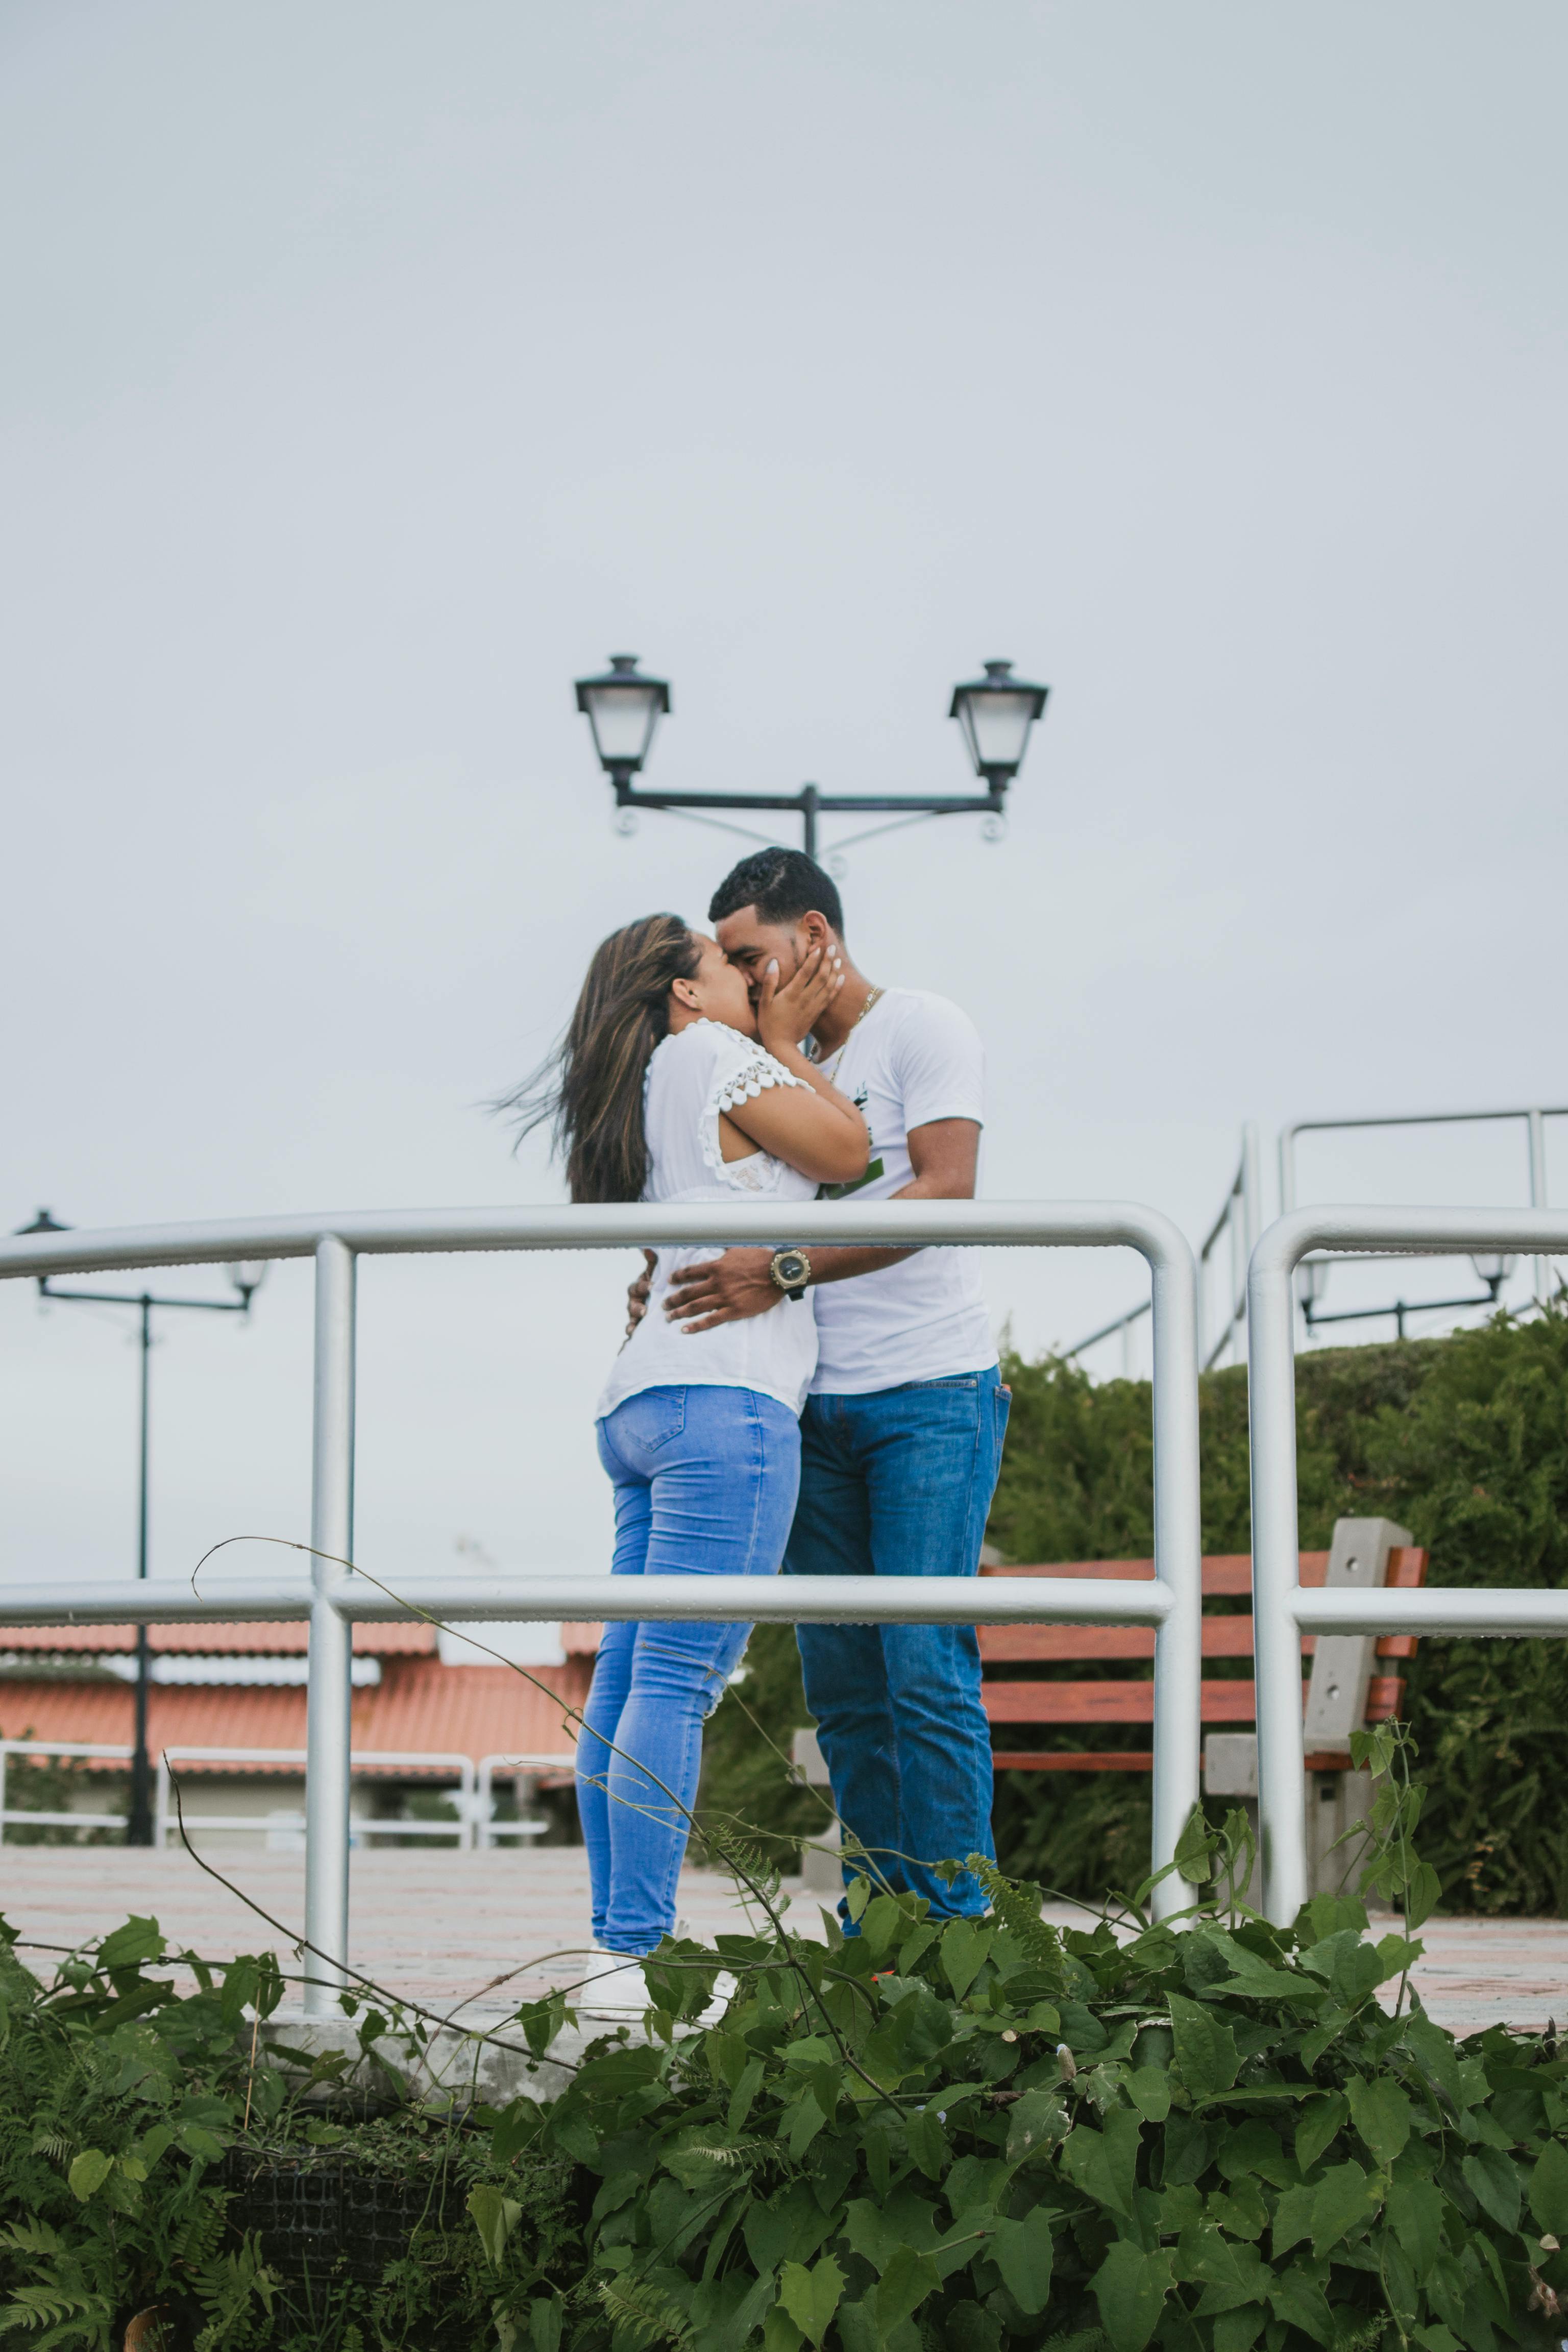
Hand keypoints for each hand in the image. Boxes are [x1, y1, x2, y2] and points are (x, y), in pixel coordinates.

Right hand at [624, 1249, 655, 1339]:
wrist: (661, 1295)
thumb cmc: (658, 1281)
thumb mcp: (656, 1271)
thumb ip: (653, 1261)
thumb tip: (648, 1247)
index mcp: (639, 1287)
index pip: (638, 1287)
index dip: (643, 1286)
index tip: (651, 1286)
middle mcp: (635, 1301)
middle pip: (631, 1305)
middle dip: (636, 1308)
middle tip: (644, 1311)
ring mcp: (636, 1313)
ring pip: (631, 1318)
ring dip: (631, 1324)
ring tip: (632, 1330)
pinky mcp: (639, 1324)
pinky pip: (633, 1329)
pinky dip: (631, 1334)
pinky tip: (630, 1339)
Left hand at [663, 1248, 782, 1332]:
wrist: (779, 1272)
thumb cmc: (761, 1259)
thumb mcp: (739, 1250)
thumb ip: (725, 1253)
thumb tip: (720, 1250)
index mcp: (716, 1267)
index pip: (690, 1272)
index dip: (677, 1277)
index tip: (669, 1281)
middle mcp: (716, 1282)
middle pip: (688, 1292)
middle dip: (673, 1299)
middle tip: (663, 1305)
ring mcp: (724, 1297)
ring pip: (695, 1307)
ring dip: (679, 1312)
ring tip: (669, 1317)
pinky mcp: (734, 1310)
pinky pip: (710, 1320)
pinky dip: (696, 1326)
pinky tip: (684, 1330)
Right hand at [756, 941, 843, 1055]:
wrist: (781, 1046)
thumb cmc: (769, 1023)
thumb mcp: (764, 1002)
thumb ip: (769, 982)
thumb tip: (773, 962)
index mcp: (791, 994)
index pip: (806, 972)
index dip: (813, 959)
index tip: (818, 947)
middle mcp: (805, 999)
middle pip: (821, 977)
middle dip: (827, 961)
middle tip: (832, 948)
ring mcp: (813, 1006)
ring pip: (828, 986)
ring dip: (834, 972)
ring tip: (837, 960)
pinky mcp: (817, 1013)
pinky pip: (830, 998)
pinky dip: (836, 987)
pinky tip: (840, 978)